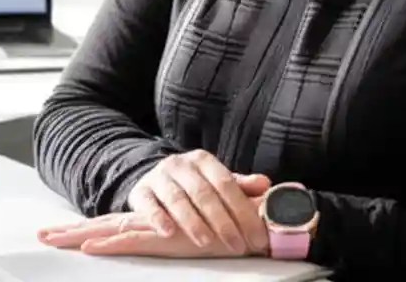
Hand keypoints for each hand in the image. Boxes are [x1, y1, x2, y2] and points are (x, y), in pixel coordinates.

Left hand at [37, 189, 268, 258]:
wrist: (258, 220)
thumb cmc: (233, 224)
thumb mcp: (204, 229)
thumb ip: (193, 225)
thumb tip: (180, 234)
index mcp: (157, 218)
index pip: (117, 222)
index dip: (91, 228)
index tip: (62, 232)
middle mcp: (152, 218)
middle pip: (104, 224)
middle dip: (71, 231)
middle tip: (41, 236)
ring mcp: (158, 224)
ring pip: (110, 230)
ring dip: (78, 235)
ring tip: (50, 240)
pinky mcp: (168, 235)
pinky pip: (134, 240)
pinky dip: (111, 243)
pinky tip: (89, 247)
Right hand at [127, 151, 272, 254]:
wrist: (154, 179)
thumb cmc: (193, 185)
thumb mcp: (217, 182)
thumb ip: (241, 185)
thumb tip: (265, 184)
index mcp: (204, 160)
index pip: (226, 184)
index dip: (242, 211)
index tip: (255, 235)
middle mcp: (180, 164)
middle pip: (204, 193)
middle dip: (222, 222)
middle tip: (236, 245)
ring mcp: (159, 177)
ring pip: (177, 199)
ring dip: (193, 222)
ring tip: (206, 242)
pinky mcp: (140, 191)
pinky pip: (148, 205)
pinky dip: (158, 219)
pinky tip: (169, 233)